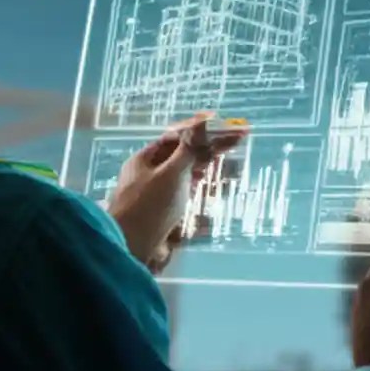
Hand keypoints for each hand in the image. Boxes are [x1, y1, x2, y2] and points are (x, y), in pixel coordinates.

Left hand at [106, 113, 245, 266]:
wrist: (130, 251)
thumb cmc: (148, 207)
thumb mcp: (171, 173)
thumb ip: (190, 149)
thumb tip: (203, 118)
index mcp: (146, 161)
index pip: (179, 139)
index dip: (204, 131)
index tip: (229, 127)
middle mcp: (151, 178)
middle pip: (186, 160)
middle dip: (211, 153)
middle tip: (239, 145)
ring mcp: (159, 201)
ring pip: (190, 183)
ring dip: (211, 177)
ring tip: (235, 174)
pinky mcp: (166, 222)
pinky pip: (188, 208)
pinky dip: (204, 204)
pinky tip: (217, 203)